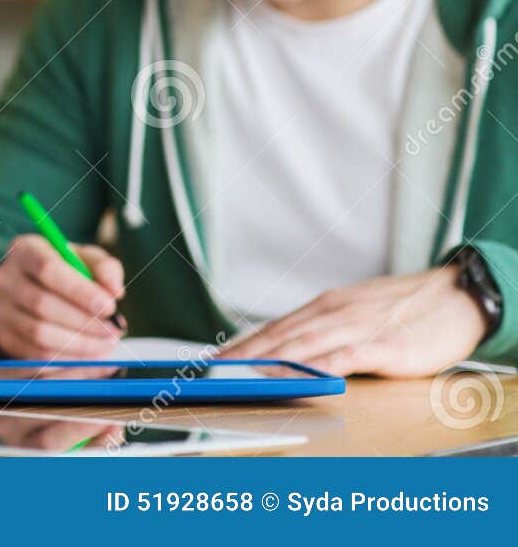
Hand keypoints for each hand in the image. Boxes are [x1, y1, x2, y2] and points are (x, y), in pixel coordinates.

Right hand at [0, 234, 125, 358]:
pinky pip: (35, 356)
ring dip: (79, 345)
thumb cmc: (67, 270)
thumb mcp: (88, 260)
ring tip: (105, 343)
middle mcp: (5, 278)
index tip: (109, 306)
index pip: (47, 269)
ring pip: (39, 334)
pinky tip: (89, 354)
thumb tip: (114, 291)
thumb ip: (106, 269)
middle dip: (84, 323)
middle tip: (113, 331)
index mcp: (24, 249)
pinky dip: (67, 360)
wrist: (35, 286)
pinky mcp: (3, 336)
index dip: (79, 291)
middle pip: (42, 305)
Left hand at [219, 267, 486, 376]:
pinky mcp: (385, 345)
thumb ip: (326, 329)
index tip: (218, 358)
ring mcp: (358, 328)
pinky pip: (347, 356)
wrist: (455, 297)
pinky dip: (322, 366)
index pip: (276, 328)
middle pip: (282, 336)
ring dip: (272, 360)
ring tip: (244, 373)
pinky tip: (304, 376)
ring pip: (306, 344)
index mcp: (325, 307)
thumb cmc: (404, 311)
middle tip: (217, 369)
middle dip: (247, 354)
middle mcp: (334, 314)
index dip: (245, 344)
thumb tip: (292, 347)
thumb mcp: (356, 313)